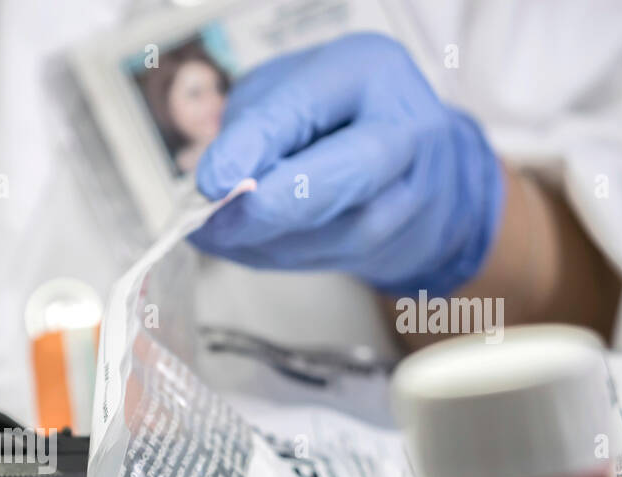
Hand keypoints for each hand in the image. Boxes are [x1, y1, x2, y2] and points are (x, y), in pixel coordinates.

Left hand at [189, 32, 503, 296]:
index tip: (210, 180)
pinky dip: (269, 254)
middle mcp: (407, 131)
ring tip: (210, 232)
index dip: (257, 144)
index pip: (313, 106)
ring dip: (263, 241)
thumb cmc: (334, 112)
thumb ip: (255, 123)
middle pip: (352, 173)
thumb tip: (216, 183)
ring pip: (338, 233)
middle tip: (213, 222)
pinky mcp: (392, 244)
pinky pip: (323, 259)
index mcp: (372, 72)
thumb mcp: (287, 89)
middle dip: (274, 205)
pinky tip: (235, 243)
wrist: (410, 159)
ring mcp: (411, 195)